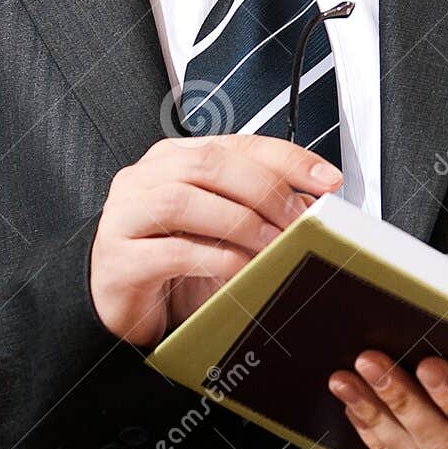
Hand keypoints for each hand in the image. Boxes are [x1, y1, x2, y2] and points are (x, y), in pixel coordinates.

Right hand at [91, 135, 343, 344]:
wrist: (120, 305)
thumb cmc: (172, 263)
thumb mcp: (221, 228)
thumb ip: (255, 207)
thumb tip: (312, 204)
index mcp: (176, 158)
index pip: (239, 143)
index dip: (289, 158)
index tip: (328, 179)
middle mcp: (147, 176)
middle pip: (212, 164)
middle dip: (267, 190)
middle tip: (300, 220)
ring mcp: (126, 214)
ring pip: (185, 200)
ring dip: (241, 223)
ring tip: (273, 245)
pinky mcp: (119, 258)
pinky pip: (172, 251)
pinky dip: (215, 259)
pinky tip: (241, 271)